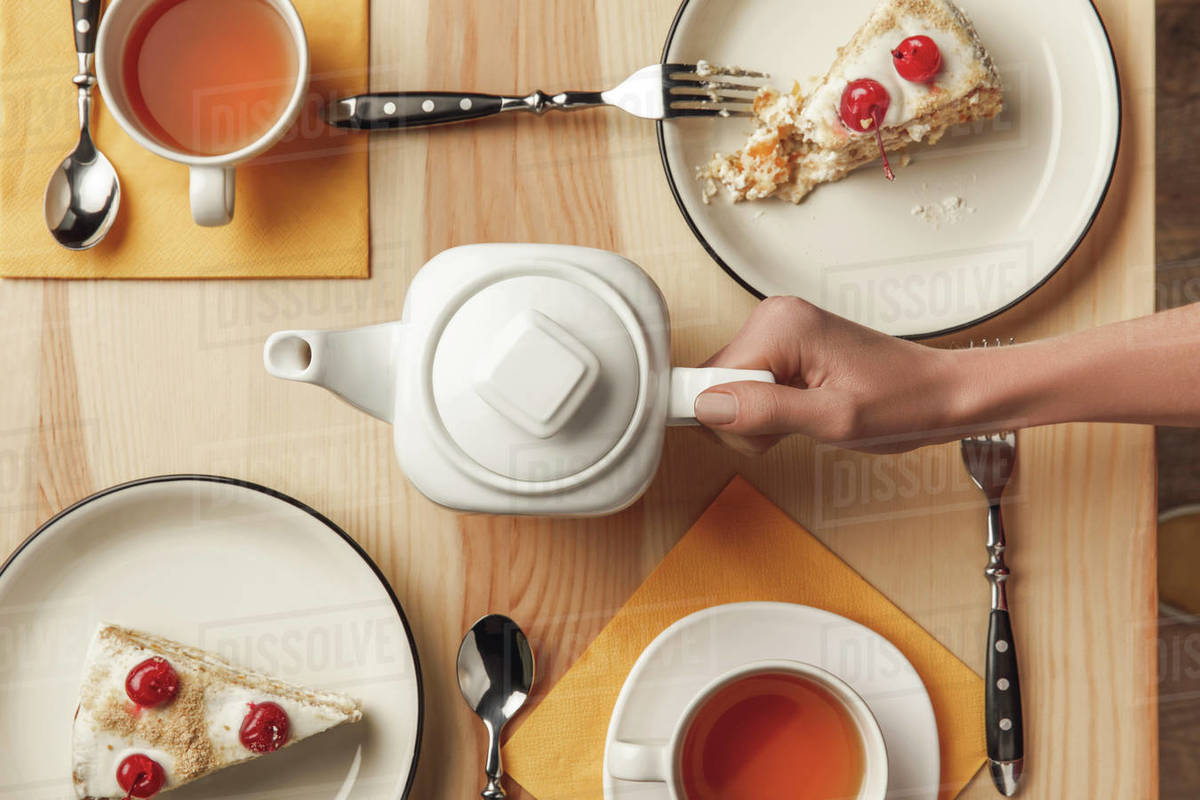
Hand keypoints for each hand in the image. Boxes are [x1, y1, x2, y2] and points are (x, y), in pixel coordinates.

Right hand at [694, 297, 963, 453]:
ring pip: (726, 390)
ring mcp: (776, 331)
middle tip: (795, 427)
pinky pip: (746, 388)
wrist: (940, 394)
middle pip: (712, 384)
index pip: (708, 379)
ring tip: (805, 419)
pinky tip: (800, 412)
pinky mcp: (782, 348)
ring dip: (756, 420)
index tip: (765, 430)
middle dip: (744, 421)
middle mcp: (772, 318)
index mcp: (780, 325)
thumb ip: (767, 411)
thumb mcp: (835, 420)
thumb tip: (706, 407)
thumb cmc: (903, 403)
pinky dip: (766, 412)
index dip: (730, 417)